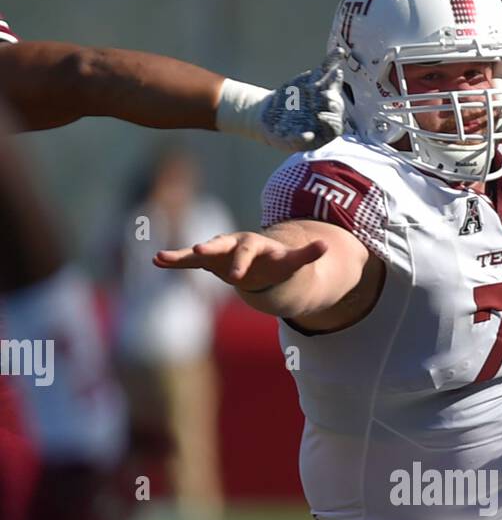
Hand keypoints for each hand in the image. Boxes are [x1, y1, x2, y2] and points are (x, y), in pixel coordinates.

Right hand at [154, 232, 326, 290]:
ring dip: (183, 254)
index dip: (243, 260)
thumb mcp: (292, 261)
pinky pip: (188, 261)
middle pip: (222, 244)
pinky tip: (156, 260)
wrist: (263, 263)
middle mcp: (234, 244)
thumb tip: (327, 246)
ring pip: (200, 250)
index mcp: (255, 245)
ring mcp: (219, 251)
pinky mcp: (208, 261)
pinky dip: (174, 260)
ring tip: (161, 258)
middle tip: (199, 253)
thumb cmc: (277, 263)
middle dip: (212, 249)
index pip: (249, 249)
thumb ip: (307, 255)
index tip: (237, 276)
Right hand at [258, 49, 344, 149]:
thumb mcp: (285, 141)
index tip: (319, 118)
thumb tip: (309, 137)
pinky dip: (332, 61)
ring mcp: (323, 95)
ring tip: (337, 74)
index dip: (329, 122)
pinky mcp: (315, 81)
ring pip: (332, 86)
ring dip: (335, 80)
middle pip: (335, 106)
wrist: (271, 117)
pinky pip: (325, 70)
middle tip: (325, 98)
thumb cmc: (280, 134)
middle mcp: (328, 112)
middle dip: (332, 102)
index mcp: (326, 130)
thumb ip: (297, 140)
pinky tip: (339, 52)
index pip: (334, 127)